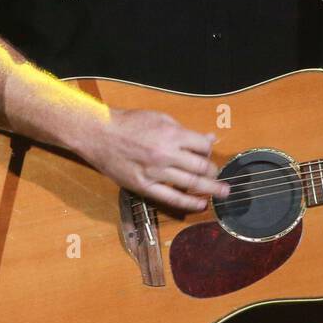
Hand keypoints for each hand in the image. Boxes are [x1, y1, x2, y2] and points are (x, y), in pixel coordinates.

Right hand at [77, 108, 229, 212]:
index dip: (210, 151)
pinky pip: (171, 198)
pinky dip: (189, 202)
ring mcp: (156, 172)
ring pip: (191, 184)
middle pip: (201, 167)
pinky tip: (201, 204)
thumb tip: (209, 139)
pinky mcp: (144, 186)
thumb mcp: (161, 118)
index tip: (210, 155)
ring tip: (223, 193)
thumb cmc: (129, 123)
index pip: (203, 146)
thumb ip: (186, 131)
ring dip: (210, 189)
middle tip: (220, 177)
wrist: (99, 134)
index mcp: (172, 134)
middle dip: (214, 173)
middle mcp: (166, 154)